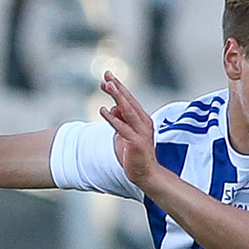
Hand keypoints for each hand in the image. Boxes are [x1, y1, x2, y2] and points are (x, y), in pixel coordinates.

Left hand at [98, 72, 159, 191]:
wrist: (145, 174)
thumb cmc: (134, 155)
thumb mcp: (123, 135)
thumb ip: (119, 121)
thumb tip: (111, 108)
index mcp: (141, 119)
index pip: (128, 100)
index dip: (118, 88)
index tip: (107, 78)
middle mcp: (143, 122)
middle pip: (128, 101)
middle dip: (117, 87)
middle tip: (107, 74)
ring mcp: (140, 132)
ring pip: (127, 110)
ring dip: (117, 97)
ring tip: (107, 86)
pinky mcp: (135, 142)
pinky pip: (122, 128)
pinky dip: (113, 119)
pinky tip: (103, 110)